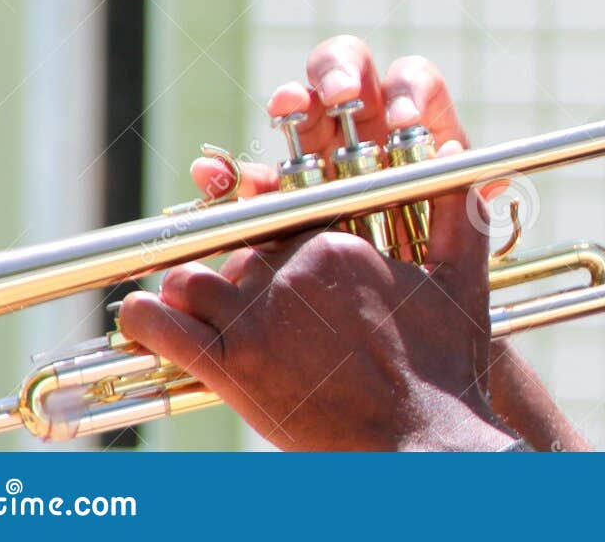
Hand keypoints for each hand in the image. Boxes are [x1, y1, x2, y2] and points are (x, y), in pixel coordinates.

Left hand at [119, 38, 511, 449]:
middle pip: (234, 256)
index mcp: (337, 246)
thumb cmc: (447, 368)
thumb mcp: (463, 282)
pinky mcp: (234, 368)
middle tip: (248, 311)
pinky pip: (163, 329)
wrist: (425, 441)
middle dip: (235, 281)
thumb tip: (463, 163)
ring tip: (192, 314)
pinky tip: (141, 317)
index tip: (273, 271)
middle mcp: (292, 272)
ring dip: (186, 296)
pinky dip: (144, 320)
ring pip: (191, 282)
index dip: (271, 250)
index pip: (279, 228)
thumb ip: (461, 218)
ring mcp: (258, 319)